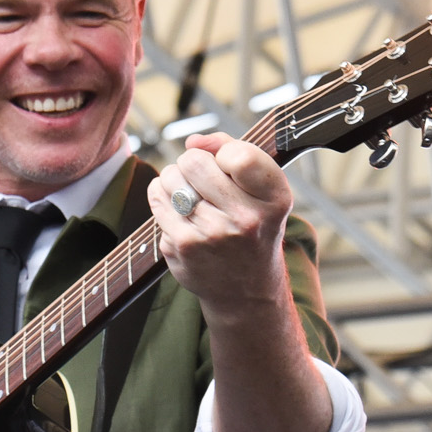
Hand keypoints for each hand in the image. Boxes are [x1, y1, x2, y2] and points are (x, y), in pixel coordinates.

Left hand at [147, 133, 294, 320]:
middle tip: (204, 180)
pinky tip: (181, 209)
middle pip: (194, 161)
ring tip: (192, 194)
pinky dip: (164, 195)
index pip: (238, 155)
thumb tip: (192, 141)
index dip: (225, 152)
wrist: (246, 290)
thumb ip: (234, 151)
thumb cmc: (253, 226)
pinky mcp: (180, 246)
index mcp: (274, 200)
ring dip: (176, 178)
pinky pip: (157, 196)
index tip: (228, 165)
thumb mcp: (264, 190)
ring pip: (170, 176)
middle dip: (194, 163)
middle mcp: (244, 220)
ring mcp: (209, 236)